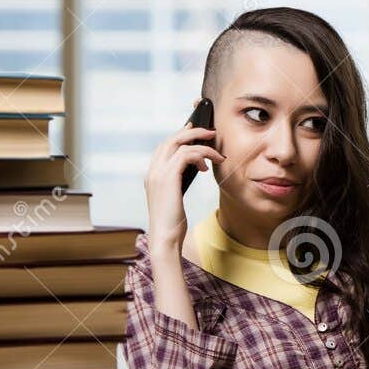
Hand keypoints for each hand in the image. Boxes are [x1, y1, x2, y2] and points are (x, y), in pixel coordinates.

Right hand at [143, 124, 223, 253]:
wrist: (165, 237)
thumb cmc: (172, 222)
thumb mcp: (174, 197)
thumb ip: (178, 181)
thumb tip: (194, 166)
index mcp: (152, 175)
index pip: (164, 146)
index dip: (179, 136)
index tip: (194, 131)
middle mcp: (153, 171)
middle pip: (171, 139)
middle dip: (192, 132)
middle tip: (209, 132)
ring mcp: (158, 173)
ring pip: (179, 144)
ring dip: (201, 144)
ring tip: (216, 153)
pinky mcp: (168, 178)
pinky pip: (186, 155)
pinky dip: (201, 156)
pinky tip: (207, 167)